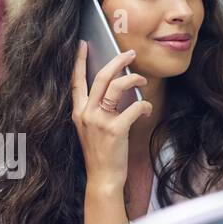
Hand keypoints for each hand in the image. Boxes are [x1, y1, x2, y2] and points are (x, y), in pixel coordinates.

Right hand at [71, 41, 150, 194]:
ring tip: (143, 80)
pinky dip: (144, 105)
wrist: (102, 179)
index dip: (79, 61)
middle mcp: (86, 113)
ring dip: (134, 79)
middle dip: (117, 61)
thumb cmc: (100, 154)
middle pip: (102, 77)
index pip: (76, 81)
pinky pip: (134, 107)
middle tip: (129, 54)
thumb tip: (114, 89)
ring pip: (117, 86)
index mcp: (78, 112)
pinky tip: (146, 110)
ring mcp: (99, 121)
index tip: (82, 44)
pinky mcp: (115, 130)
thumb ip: (96, 110)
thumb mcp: (90, 130)